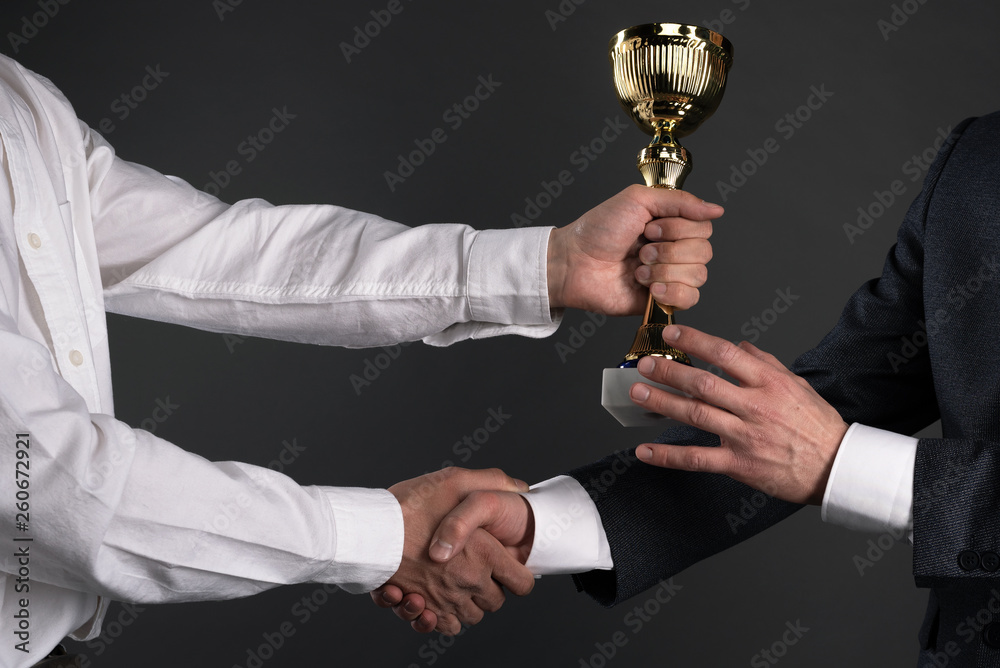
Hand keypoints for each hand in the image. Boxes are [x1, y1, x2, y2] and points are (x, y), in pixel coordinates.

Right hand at [370, 468, 534, 634]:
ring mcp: (447, 599)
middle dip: (491, 589)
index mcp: (485, 553)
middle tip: (476, 570)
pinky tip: (435, 598)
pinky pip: (445, 625)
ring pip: (472, 616)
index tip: (507, 566)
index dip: (518, 575)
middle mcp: (470, 581)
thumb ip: (492, 481)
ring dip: (467, 604)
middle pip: (496, 602)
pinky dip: (443, 617)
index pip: (522, 582)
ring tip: (454, 583)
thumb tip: (521, 486)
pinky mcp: (425, 609)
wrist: (369, 529)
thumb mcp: (455, 480)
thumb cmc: (409, 504)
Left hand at [546, 185, 720, 313]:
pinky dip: (671, 291)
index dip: (679, 229)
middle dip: (669, 250)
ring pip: (699, 275)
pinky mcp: (663, 301)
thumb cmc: (599, 230)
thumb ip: (681, 202)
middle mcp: (674, 250)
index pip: (704, 228)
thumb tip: (717, 209)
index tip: (650, 228)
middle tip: (640, 249)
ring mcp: (670, 276)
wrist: (575, 263)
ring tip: (638, 269)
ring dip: (664, 270)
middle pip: (704, 252)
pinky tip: (649, 287)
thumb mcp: (638, 200)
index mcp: (672, 224)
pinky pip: (690, 299)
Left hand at [629, 325, 848, 504]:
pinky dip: (667, 456)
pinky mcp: (738, 464)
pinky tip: (644, 450)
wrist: (836, 467)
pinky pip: (696, 459)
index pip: (725, 354)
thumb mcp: (796, 385)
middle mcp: (754, 406)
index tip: (671, 334)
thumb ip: (765, 363)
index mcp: (769, 383)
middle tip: (644, 363)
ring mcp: (745, 436)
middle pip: (703, 383)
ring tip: (637, 393)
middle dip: (669, 371)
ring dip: (662, 403)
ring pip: (695, 415)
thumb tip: (740, 345)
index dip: (695, 341)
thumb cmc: (817, 425)